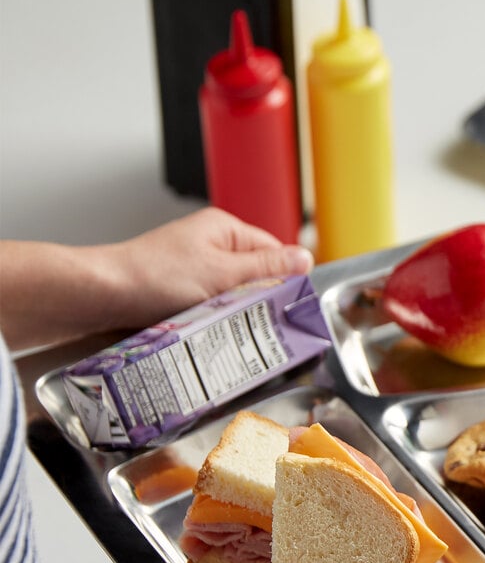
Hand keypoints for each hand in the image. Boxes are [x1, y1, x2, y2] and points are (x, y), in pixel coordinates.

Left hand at [109, 207, 313, 330]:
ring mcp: (194, 269)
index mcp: (224, 229)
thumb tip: (305, 258)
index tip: (290, 305)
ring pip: (233, 296)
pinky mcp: (180, 292)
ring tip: (233, 328)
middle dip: (259, 300)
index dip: (285, 279)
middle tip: (261, 321)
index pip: (273, 251)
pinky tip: (212, 332)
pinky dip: (214, 321)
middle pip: (255, 276)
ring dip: (235, 314)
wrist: (101, 295)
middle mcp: (210, 245)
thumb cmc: (154, 277)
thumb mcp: (222, 272)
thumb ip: (267, 268)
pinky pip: (211, 308)